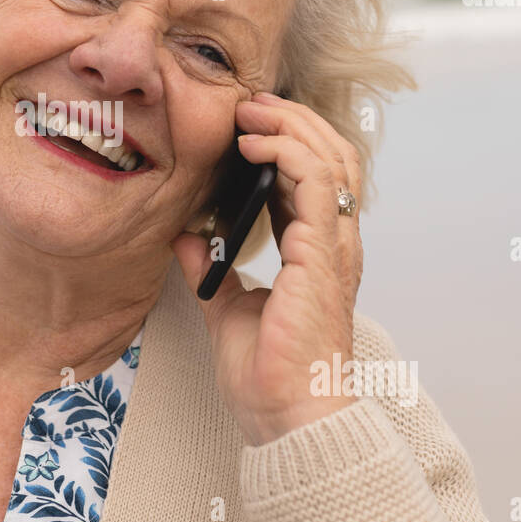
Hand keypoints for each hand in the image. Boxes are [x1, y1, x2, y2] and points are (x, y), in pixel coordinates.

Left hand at [172, 92, 364, 445]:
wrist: (288, 417)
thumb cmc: (269, 376)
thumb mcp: (229, 309)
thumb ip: (211, 270)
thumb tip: (186, 237)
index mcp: (316, 254)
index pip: (314, 178)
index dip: (285, 143)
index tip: (247, 125)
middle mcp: (333, 244)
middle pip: (333, 156)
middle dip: (293, 121)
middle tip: (251, 104)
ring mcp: (333, 247)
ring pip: (331, 158)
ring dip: (291, 125)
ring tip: (252, 113)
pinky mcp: (322, 254)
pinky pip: (315, 182)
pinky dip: (287, 152)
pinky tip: (253, 146)